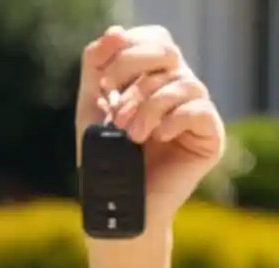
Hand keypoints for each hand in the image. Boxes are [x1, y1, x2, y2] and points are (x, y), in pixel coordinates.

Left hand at [75, 25, 226, 233]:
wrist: (115, 203)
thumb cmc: (104, 157)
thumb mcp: (91, 106)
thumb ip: (96, 67)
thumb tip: (115, 32)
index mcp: (153, 78)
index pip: (153, 40)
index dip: (128, 51)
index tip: (103, 80)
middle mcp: (178, 90)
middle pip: (167, 53)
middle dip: (133, 76)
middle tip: (114, 110)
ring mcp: (196, 112)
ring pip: (183, 83)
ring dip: (148, 106)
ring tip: (130, 134)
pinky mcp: (209, 137)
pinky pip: (199, 110)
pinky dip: (173, 119)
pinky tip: (157, 136)